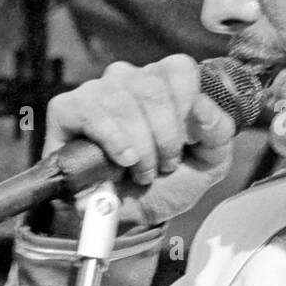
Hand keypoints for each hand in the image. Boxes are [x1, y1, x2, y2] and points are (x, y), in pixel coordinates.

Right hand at [44, 55, 235, 228]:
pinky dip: (112, 139)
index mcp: (166, 81)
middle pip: (151, 88)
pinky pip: (89, 111)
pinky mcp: (67, 108)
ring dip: (140, 146)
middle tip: (164, 165)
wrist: (130, 216)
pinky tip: (122, 159)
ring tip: (142, 170)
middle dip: (164, 136)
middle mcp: (131, 77)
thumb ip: (218, 133)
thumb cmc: (168, 182)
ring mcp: (98, 90)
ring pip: (122, 101)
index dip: (186, 108)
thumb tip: (203, 107)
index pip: (179, 68)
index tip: (188, 143)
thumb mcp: (208, 163)